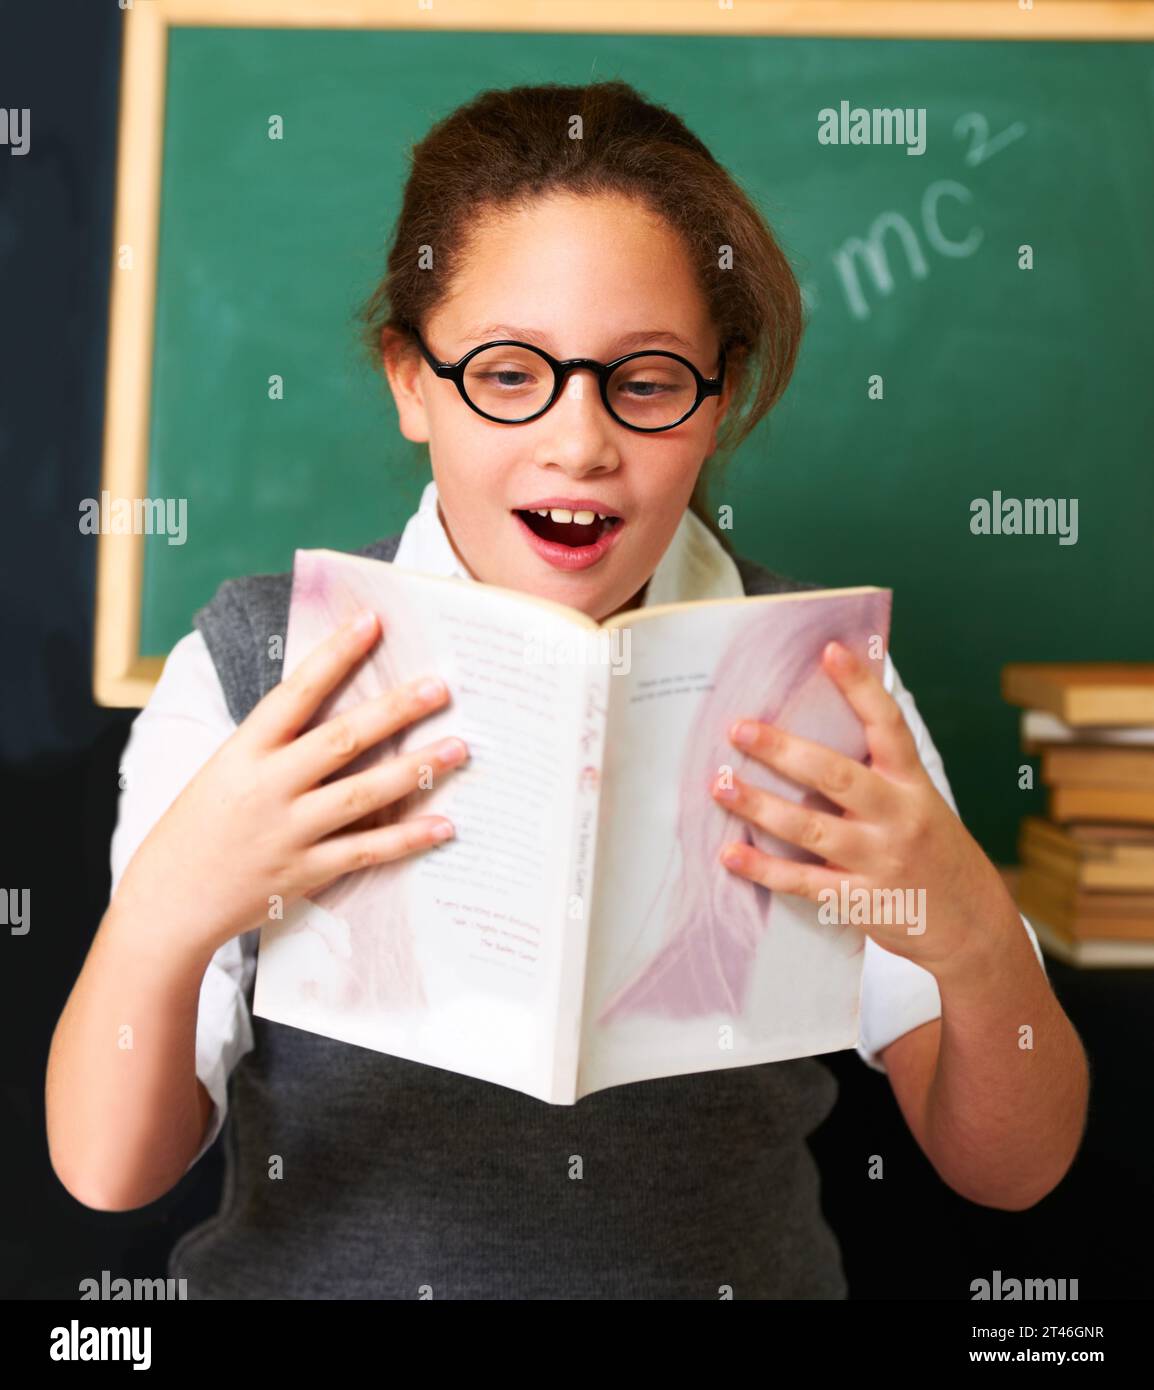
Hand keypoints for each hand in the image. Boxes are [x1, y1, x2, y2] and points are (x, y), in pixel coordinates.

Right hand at [112, 610, 468, 957]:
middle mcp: (267, 787)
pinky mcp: (304, 872)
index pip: (295, 692)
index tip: (372, 621)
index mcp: (243, 751)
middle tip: (440, 686)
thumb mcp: (227, 769)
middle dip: (394, 710)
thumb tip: (340, 702)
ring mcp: (288, 832)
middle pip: (341, 740)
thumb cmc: (202, 825)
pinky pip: (366, 851)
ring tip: (458, 748)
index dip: (335, 655)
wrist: (169, 901)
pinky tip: (444, 824)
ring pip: (362, 794)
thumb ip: (278, 742)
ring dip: (415, 769)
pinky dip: (407, 839)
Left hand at [709, 640, 1020, 976]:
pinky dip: (763, 869)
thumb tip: (818, 731)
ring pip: (810, 829)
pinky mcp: (860, 900)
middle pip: (835, 775)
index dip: (860, 687)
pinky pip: (803, 882)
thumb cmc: (935, 854)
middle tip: (739, 729)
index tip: (829, 652)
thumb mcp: (922, 803)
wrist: (975, 926)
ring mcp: (878, 860)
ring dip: (760, 806)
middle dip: (783, 750)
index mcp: (913, 784)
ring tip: (721, 786)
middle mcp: (897, 817)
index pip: (888, 725)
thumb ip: (880, 773)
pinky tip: (730, 853)